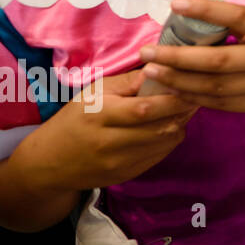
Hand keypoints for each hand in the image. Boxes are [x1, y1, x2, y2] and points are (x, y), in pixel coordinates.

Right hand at [18, 70, 195, 191]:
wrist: (49, 163)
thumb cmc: (75, 119)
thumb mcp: (94, 93)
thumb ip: (128, 81)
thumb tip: (161, 68)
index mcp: (100, 116)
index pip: (145, 109)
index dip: (172, 98)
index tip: (188, 86)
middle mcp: (110, 142)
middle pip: (160, 128)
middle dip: (183, 111)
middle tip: (195, 96)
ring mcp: (119, 163)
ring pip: (165, 143)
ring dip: (179, 125)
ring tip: (183, 110)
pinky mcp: (126, 176)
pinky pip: (159, 156)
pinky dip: (169, 140)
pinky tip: (168, 127)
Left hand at [138, 0, 244, 112]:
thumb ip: (240, 26)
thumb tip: (192, 21)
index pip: (241, 18)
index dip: (207, 12)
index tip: (175, 4)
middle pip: (221, 61)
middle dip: (179, 58)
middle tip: (148, 53)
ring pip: (216, 87)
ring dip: (179, 80)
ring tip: (152, 72)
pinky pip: (222, 104)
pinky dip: (194, 96)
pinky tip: (174, 89)